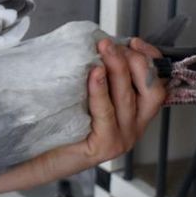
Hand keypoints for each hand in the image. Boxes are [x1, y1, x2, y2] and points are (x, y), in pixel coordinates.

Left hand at [29, 38, 168, 183]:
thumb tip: (103, 43)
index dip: (150, 60)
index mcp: (135, 112)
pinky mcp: (106, 146)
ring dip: (116, 69)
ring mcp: (122, 138)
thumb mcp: (87, 91)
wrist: (39, 155)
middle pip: (150, 89)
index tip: (133, 42)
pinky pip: (107, 113)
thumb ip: (102, 73)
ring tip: (102, 51)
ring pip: (127, 98)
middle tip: (108, 45)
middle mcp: (134, 126)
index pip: (156, 83)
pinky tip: (95, 74)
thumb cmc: (63, 122)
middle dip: (133, 61)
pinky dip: (101, 91)